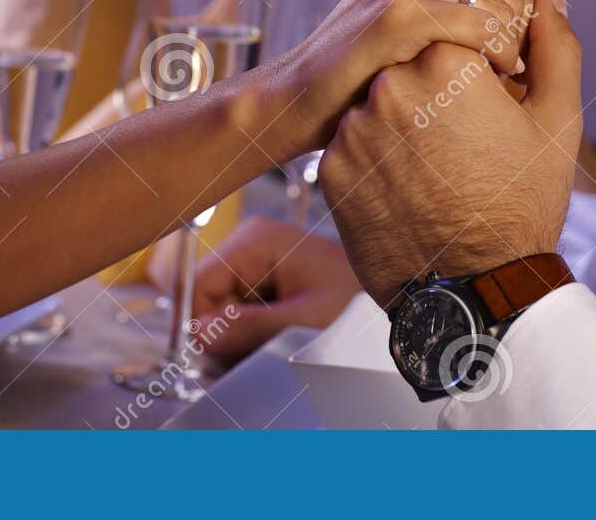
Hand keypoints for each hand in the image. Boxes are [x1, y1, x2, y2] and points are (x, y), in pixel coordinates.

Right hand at [164, 216, 360, 361]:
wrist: (399, 297)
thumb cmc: (357, 302)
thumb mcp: (303, 320)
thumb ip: (248, 327)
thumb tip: (199, 334)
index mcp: (254, 240)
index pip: (196, 284)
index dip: (204, 325)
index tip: (222, 355)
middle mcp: (249, 246)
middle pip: (207, 301)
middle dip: (225, 336)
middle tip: (258, 356)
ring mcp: (258, 265)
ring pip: (222, 313)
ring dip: (239, 341)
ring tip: (274, 351)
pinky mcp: (268, 283)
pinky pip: (242, 315)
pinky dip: (252, 338)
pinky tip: (277, 344)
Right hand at [274, 0, 556, 154]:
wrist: (307, 93)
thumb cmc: (375, 57)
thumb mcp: (434, 11)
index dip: (527, 20)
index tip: (512, 56)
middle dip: (521, 37)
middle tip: (507, 75)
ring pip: (503, 10)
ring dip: (511, 54)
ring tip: (494, 82)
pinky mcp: (398, 10)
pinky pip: (482, 31)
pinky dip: (496, 61)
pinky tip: (484, 83)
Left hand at [319, 0, 582, 305]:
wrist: (474, 296)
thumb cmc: (523, 208)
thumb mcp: (557, 121)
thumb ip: (554, 43)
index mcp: (447, 61)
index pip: (459, 24)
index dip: (484, 57)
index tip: (499, 91)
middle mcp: (391, 84)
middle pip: (417, 57)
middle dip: (444, 85)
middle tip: (471, 133)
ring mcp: (355, 127)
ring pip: (384, 98)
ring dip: (409, 117)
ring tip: (442, 164)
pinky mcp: (333, 165)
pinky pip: (358, 139)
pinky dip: (382, 152)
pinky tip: (413, 184)